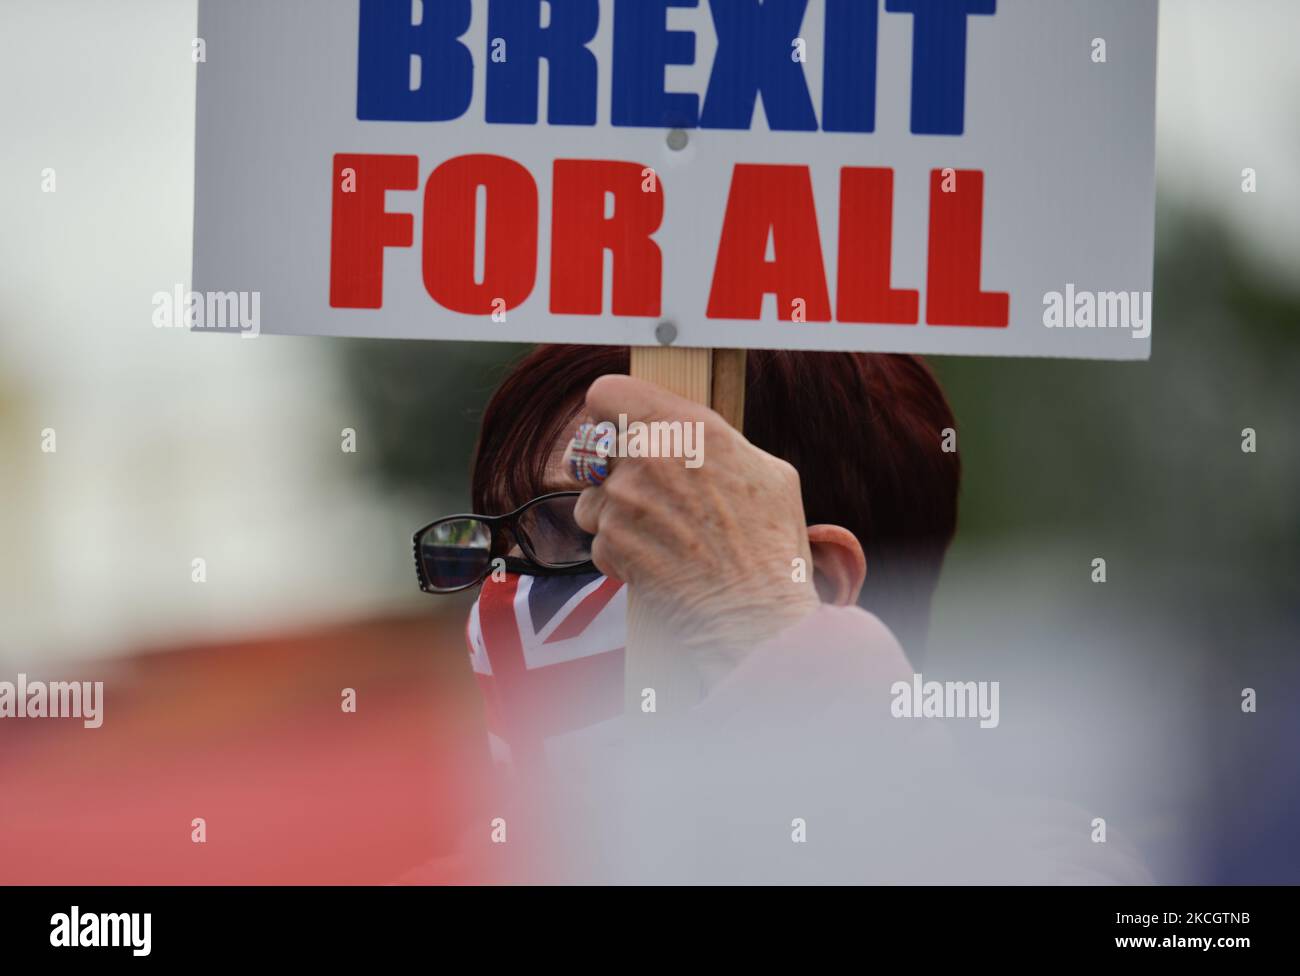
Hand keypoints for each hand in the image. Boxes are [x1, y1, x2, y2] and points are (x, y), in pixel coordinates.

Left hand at [572, 374, 820, 682]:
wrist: (755, 613)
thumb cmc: (773, 547)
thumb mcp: (769, 473)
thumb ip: (720, 444)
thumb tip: (702, 441)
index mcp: (690, 427)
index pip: (608, 392)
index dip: (608, 412)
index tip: (617, 428)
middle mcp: (650, 456)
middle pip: (590, 449)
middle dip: (606, 470)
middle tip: (635, 491)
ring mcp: (625, 500)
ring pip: (589, 499)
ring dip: (611, 517)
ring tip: (656, 536)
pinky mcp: (611, 542)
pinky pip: (598, 541)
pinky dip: (619, 554)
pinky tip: (657, 563)